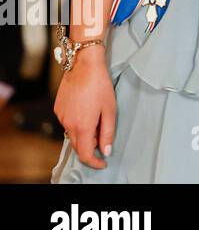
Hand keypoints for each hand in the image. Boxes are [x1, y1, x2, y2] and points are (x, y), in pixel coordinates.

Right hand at [52, 45, 114, 168]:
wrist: (84, 66)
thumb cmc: (100, 86)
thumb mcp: (110, 110)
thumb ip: (108, 133)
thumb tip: (107, 151)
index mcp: (82, 127)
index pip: (85, 154)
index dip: (95, 162)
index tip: (103, 163)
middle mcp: (68, 124)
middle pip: (78, 146)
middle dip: (91, 149)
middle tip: (104, 143)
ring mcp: (61, 117)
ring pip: (72, 134)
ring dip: (84, 134)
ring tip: (97, 121)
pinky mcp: (57, 109)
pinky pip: (68, 123)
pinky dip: (77, 124)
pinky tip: (87, 112)